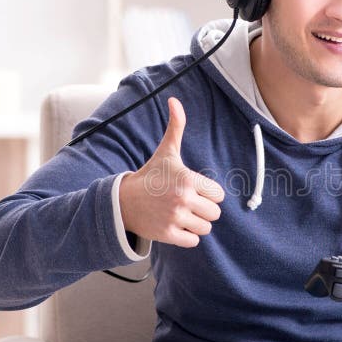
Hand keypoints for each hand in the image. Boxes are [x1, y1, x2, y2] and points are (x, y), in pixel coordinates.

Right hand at [119, 97, 224, 247]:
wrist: (123, 200)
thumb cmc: (151, 176)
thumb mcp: (166, 152)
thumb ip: (176, 127)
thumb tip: (174, 100)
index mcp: (188, 179)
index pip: (218, 195)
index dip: (208, 193)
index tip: (193, 190)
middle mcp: (183, 199)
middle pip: (215, 213)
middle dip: (203, 210)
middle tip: (187, 204)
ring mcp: (175, 218)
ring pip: (205, 228)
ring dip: (196, 224)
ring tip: (180, 214)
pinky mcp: (168, 235)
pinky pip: (193, 241)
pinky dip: (187, 237)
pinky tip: (175, 226)